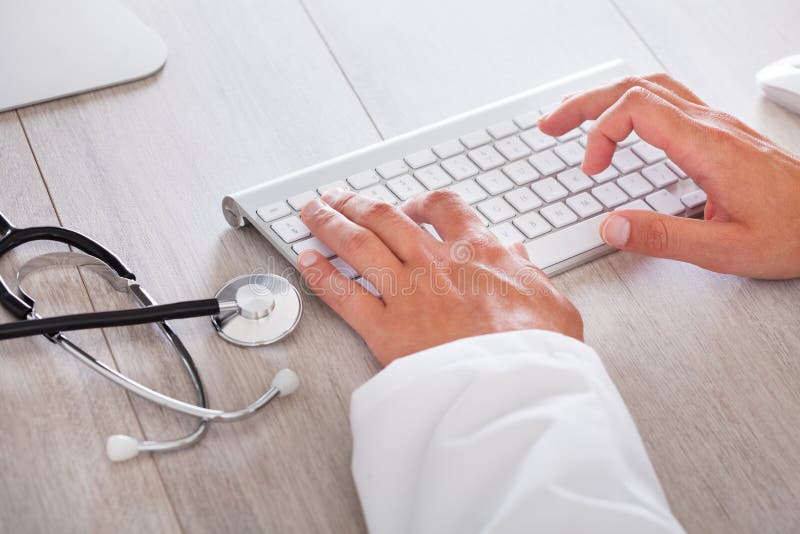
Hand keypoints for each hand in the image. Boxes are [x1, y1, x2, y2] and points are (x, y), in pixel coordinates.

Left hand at [296, 190, 582, 364]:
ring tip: (312, 213)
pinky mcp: (385, 329)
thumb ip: (529, 271)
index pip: (444, 207)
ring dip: (330, 223)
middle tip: (340, 198)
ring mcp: (407, 293)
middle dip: (358, 203)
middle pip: (385, 218)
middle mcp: (435, 264)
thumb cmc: (539, 349)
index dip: (421, 200)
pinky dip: (320, 274)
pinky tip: (306, 261)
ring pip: (358, 244)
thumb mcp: (551, 301)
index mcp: (478, 252)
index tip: (411, 205)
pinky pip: (343, 294)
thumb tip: (518, 252)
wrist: (518, 387)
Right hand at [539, 73, 799, 279]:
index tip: (591, 171)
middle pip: (635, 88)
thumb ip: (663, 237)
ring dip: (606, 98)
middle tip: (550, 125)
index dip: (600, 133)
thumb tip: (610, 226)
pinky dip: (631, 106)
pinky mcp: (719, 134)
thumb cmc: (795, 232)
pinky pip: (667, 101)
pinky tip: (623, 125)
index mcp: (707, 146)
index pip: (635, 108)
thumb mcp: (725, 250)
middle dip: (584, 103)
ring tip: (574, 117)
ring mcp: (716, 125)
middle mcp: (710, 125)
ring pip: (651, 88)